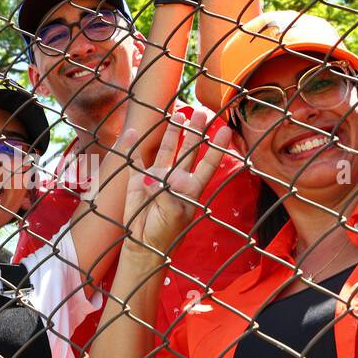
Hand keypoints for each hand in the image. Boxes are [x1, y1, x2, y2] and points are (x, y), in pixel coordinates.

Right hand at [123, 108, 230, 255]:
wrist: (143, 245)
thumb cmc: (165, 234)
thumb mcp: (174, 215)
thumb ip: (168, 195)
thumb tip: (154, 179)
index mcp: (191, 188)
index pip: (207, 164)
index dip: (216, 148)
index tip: (225, 130)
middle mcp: (176, 179)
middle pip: (188, 151)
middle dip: (195, 132)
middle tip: (201, 112)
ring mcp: (157, 177)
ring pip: (166, 150)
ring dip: (172, 133)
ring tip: (178, 115)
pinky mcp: (138, 180)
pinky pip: (135, 160)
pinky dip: (132, 147)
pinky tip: (134, 132)